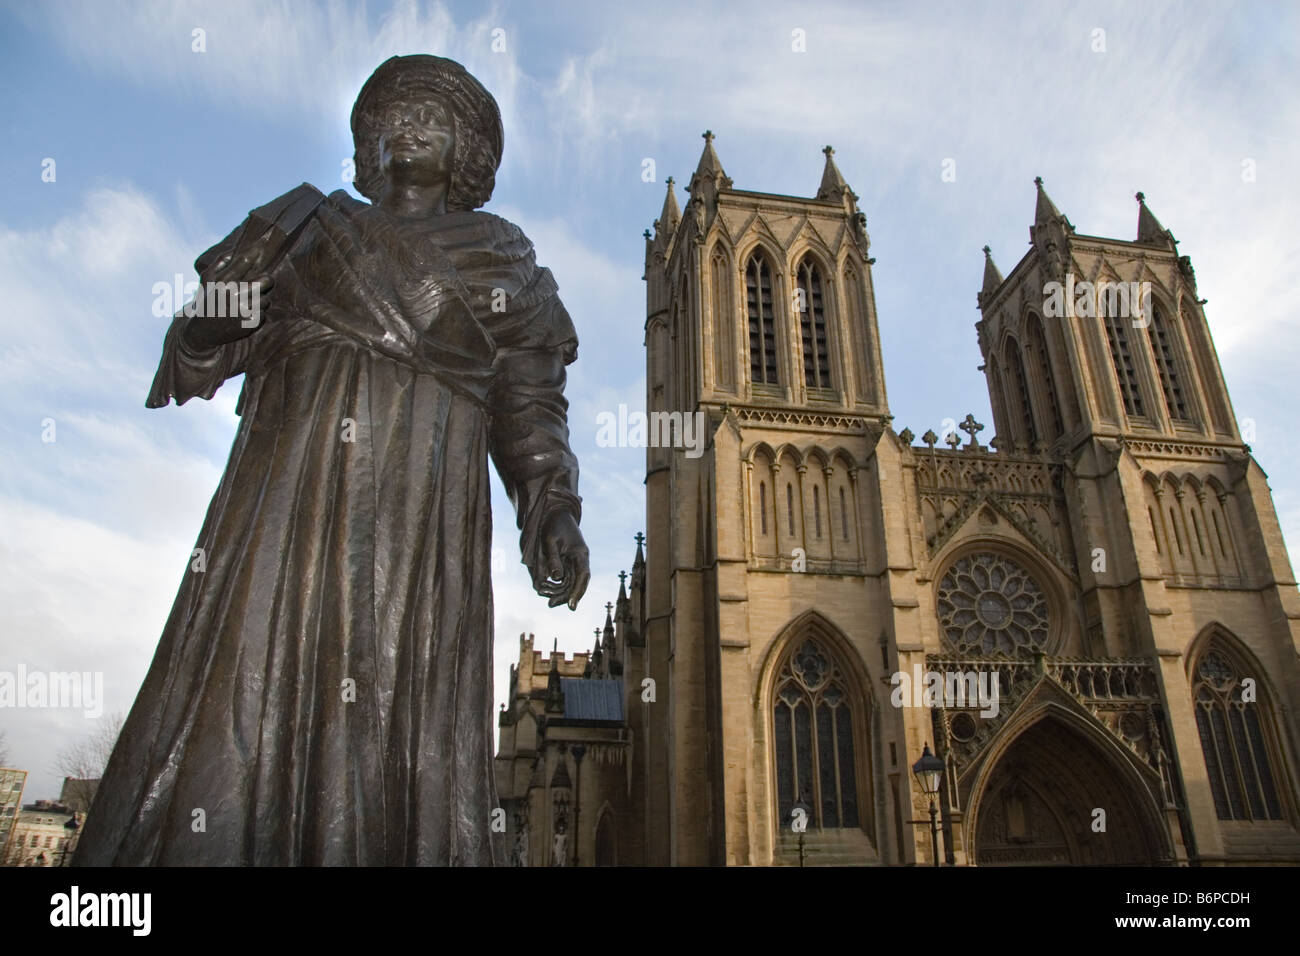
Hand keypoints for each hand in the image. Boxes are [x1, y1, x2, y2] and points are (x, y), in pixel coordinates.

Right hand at [180, 229, 279, 350]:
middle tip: (263, 284)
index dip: (256, 250)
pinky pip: (264, 315)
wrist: (201, 331)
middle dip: (266, 282)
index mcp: (223, 280)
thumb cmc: (207, 301)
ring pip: (266, 300)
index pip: (245, 260)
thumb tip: (234, 250)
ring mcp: (242, 309)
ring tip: (248, 304)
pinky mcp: (248, 323)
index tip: (265, 241)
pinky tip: (246, 316)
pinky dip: (258, 316)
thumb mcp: (206, 281)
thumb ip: (219, 264)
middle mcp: (233, 293)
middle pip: (266, 281)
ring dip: (261, 302)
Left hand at [531, 511, 589, 609]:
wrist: (555, 514)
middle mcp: (580, 560)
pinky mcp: (567, 563)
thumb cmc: (553, 525)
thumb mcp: (550, 541)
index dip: (578, 592)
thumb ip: (553, 559)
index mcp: (580, 554)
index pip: (583, 576)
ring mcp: (574, 562)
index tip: (572, 606)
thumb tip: (556, 577)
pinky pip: (564, 578)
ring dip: (558, 590)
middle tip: (550, 604)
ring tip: (542, 592)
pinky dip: (556, 584)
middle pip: (576, 583)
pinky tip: (544, 586)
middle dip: (564, 595)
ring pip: (570, 582)